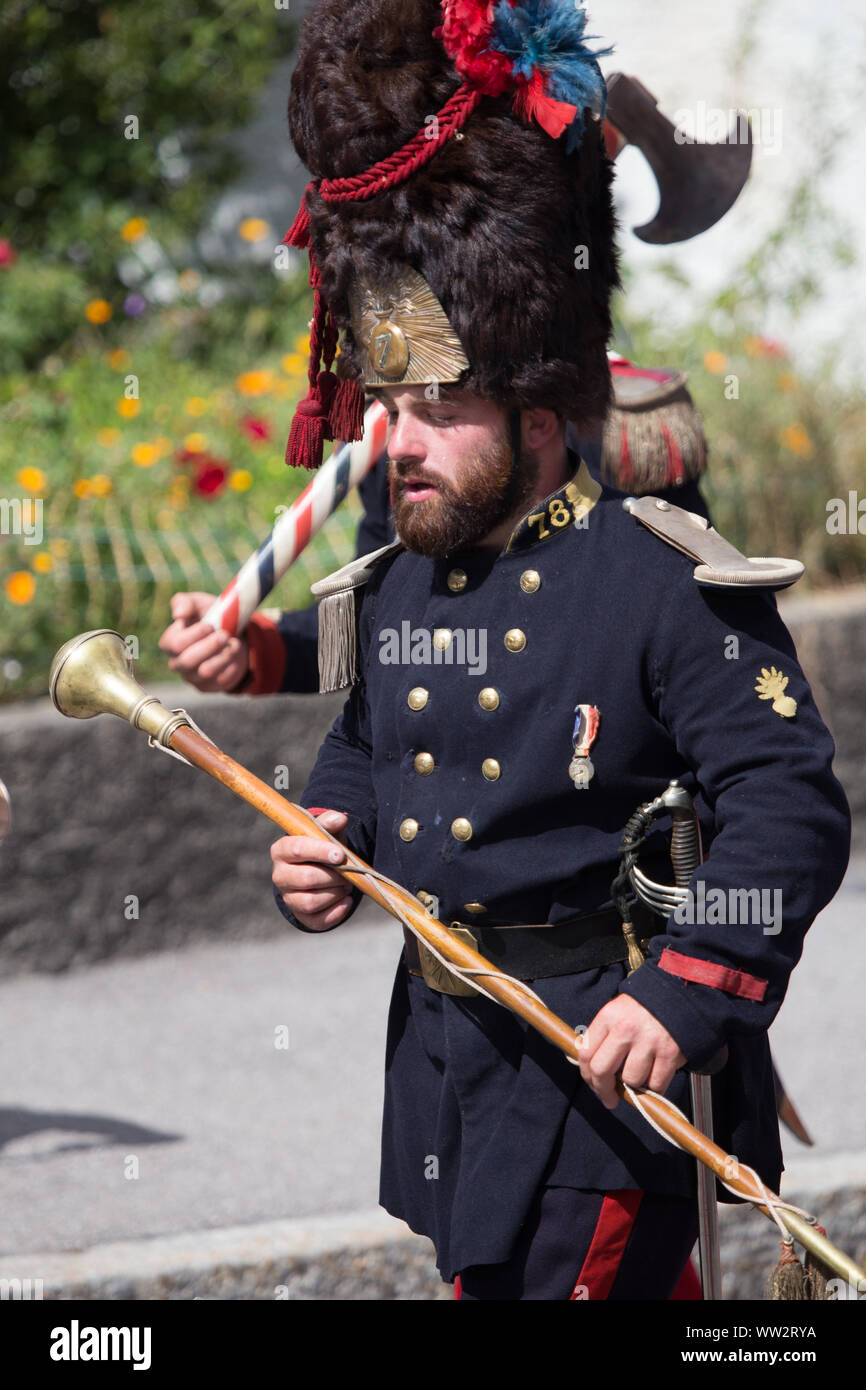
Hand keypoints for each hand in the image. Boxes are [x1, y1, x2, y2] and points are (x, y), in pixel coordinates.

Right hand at [158, 592, 249, 692]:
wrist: (231, 634)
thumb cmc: (208, 616)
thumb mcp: (198, 604)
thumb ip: (185, 603)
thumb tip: (178, 614)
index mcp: (170, 643)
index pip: (175, 644)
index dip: (194, 635)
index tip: (210, 626)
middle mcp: (178, 663)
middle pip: (188, 660)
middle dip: (209, 647)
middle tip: (224, 634)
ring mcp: (193, 677)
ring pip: (205, 671)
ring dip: (222, 656)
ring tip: (234, 643)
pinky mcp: (209, 685)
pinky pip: (220, 680)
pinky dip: (231, 665)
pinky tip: (236, 653)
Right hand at [271, 810, 353, 930]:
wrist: (322, 870)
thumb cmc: (322, 847)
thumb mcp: (325, 832)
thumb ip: (330, 823)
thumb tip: (340, 818)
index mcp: (282, 850)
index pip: (297, 850)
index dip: (320, 852)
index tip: (340, 854)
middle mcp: (280, 875)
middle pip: (306, 878)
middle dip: (333, 876)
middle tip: (347, 872)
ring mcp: (289, 897)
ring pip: (311, 902)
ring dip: (335, 893)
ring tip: (345, 884)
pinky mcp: (301, 916)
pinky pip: (319, 921)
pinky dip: (337, 911)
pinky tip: (346, 900)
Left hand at [578, 995, 686, 1109]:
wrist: (680, 995)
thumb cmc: (645, 1007)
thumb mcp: (618, 1012)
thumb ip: (604, 1037)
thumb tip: (592, 1068)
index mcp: (608, 1017)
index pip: (586, 1053)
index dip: (587, 1075)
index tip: (593, 1084)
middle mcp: (625, 1029)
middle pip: (602, 1071)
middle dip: (604, 1090)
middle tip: (609, 1098)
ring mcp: (648, 1042)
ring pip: (630, 1080)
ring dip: (633, 1086)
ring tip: (638, 1077)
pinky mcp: (669, 1053)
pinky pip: (656, 1084)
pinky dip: (655, 1087)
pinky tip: (654, 1076)